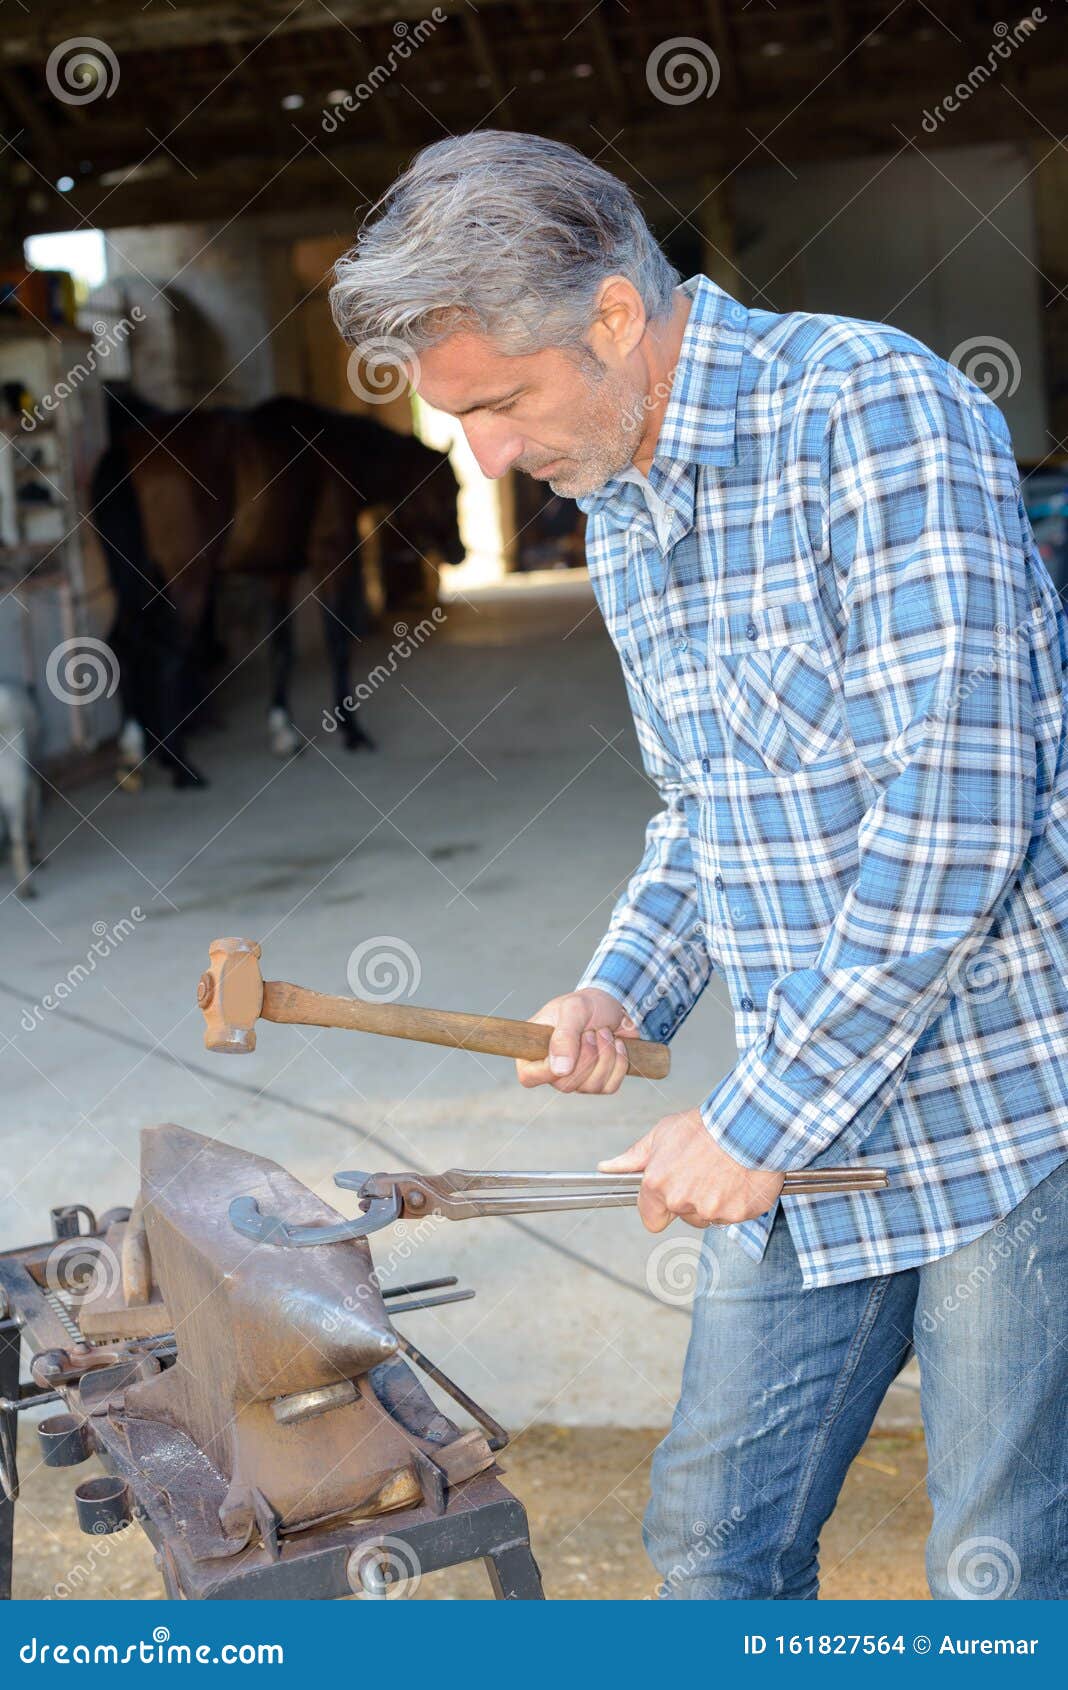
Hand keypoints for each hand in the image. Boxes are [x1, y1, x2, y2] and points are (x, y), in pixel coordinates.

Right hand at [516, 987, 639, 1093]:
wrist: (614, 1006)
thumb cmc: (588, 1005)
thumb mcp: (574, 1009)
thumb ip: (564, 1036)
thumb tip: (559, 1070)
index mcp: (534, 1049)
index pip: (528, 1076)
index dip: (548, 1069)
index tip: (571, 1045)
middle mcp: (552, 1069)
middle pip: (565, 1085)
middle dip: (586, 1056)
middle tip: (591, 1032)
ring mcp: (575, 1078)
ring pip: (590, 1087)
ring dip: (605, 1056)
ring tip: (604, 1033)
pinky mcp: (598, 1082)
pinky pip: (609, 1086)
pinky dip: (618, 1063)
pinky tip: (617, 1045)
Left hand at [599, 1107, 784, 1230]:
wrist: (749, 1121)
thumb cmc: (705, 1126)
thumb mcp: (663, 1134)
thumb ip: (634, 1157)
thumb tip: (606, 1167)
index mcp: (659, 1184)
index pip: (651, 1220)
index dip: (660, 1208)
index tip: (670, 1196)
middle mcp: (682, 1201)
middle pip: (683, 1215)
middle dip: (692, 1199)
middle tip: (704, 1170)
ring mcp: (711, 1209)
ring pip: (709, 1216)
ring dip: (715, 1201)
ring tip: (724, 1171)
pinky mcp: (738, 1213)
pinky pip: (734, 1215)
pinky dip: (739, 1200)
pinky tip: (740, 1177)